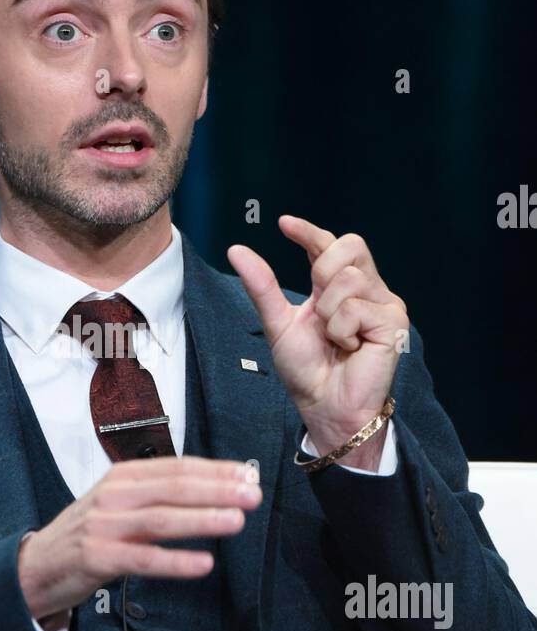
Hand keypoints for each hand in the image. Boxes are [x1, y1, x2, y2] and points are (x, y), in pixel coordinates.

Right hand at [17, 456, 262, 618]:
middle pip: (172, 488)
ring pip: (160, 519)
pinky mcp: (97, 558)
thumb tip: (214, 490)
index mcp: (122, 478)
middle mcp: (113, 496)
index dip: (214, 470)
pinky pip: (143, 559)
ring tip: (235, 521)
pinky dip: (175, 561)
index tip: (247, 474)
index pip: (175, 468)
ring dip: (201, 518)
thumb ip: (158, 497)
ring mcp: (103, 527)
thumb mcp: (119, 505)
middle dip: (216, 490)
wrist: (36, 566)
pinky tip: (203, 563)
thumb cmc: (87, 535)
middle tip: (252, 494)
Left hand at [227, 216, 407, 461]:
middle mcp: (365, 288)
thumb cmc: (307, 370)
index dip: (309, 231)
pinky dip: (342, 332)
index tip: (283, 224)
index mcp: (337, 286)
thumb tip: (237, 249)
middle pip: (349, 246)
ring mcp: (384, 302)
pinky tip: (350, 349)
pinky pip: (357, 308)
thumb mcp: (278, 322)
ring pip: (349, 279)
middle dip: (322, 271)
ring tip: (335, 340)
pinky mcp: (394, 320)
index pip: (328, 245)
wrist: (323, 406)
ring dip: (329, 315)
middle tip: (317, 308)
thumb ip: (262, 286)